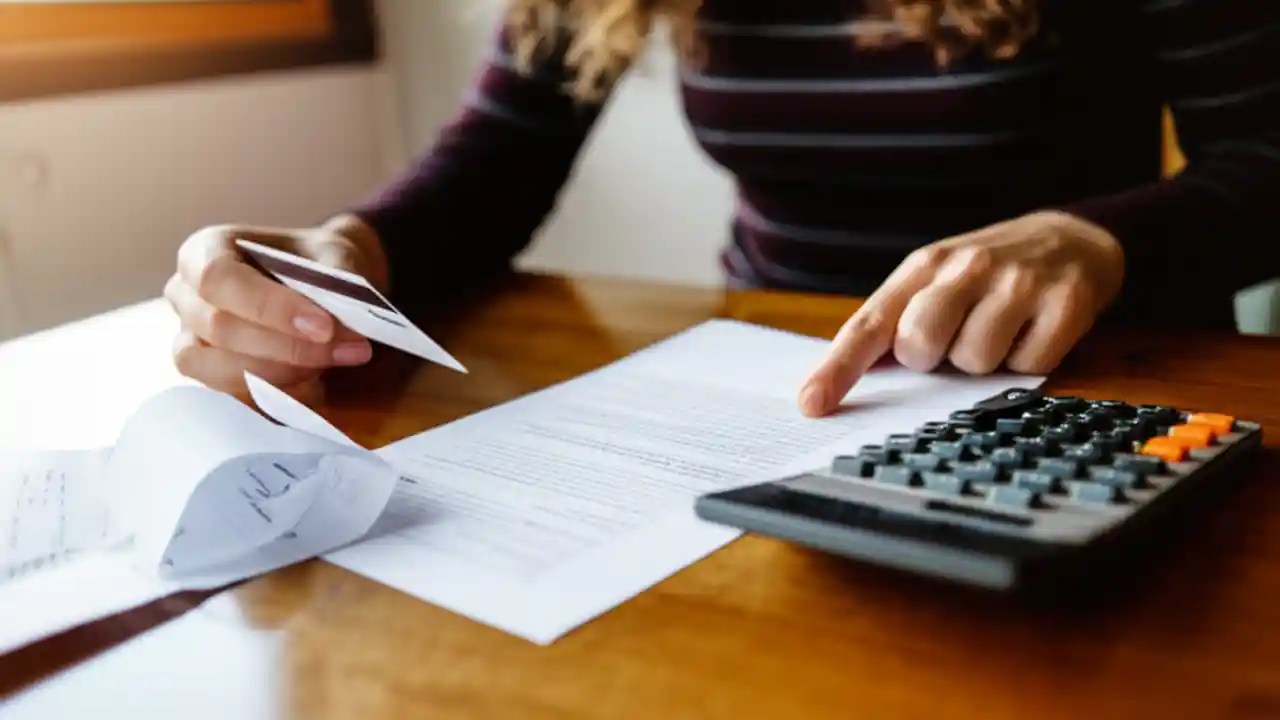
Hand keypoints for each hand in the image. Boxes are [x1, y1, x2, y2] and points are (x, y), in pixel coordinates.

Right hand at [165, 214, 389, 399]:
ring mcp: (191, 338)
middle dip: (289, 346)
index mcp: (205, 250)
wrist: (322, 280)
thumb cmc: (317, 262)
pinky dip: (281, 392)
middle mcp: (186, 295)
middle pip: (220, 329)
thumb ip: (335, 284)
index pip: (218, 279)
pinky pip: (236, 395)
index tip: (324, 327)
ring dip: (284, 373)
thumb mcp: (334, 257)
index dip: (269, 307)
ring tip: (335, 361)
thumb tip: (339, 323)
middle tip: (350, 349)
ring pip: (221, 370)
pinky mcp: (211, 375)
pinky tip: (318, 381)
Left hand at [798, 211, 1124, 416]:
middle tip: (953, 341)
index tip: (811, 403)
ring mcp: (1018, 283)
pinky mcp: (1065, 303)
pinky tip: (1032, 332)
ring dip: (983, 363)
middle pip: (919, 344)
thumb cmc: (986, 275)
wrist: (1074, 238)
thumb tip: (839, 380)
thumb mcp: (934, 283)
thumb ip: (892, 324)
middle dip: (932, 358)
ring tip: (999, 331)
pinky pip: (1028, 366)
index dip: (837, 368)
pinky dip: (1028, 362)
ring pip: (975, 361)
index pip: (869, 324)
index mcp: (924, 266)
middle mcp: (967, 267)